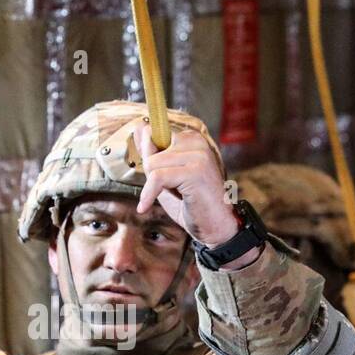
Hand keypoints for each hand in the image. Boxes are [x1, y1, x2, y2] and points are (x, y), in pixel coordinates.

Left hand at [134, 125, 237, 246]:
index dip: (148, 157)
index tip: (152, 175)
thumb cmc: (192, 204)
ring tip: (172, 196)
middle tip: (168, 190)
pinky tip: (145, 207)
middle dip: (151, 173)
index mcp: (192, 139)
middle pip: (151, 149)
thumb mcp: (166, 175)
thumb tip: (139, 128)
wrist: (215, 227)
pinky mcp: (195, 171)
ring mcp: (199, 155)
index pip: (154, 134)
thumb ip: (153, 152)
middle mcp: (197, 142)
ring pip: (153, 163)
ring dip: (153, 186)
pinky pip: (158, 177)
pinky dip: (148, 194)